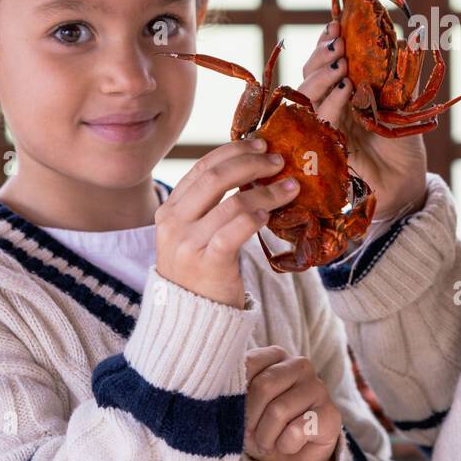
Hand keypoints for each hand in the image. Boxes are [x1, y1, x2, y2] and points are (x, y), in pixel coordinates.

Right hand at [154, 139, 300, 307]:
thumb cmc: (203, 270)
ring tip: (291, 188)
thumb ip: (213, 205)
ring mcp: (187, 243)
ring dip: (266, 191)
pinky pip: (233, 232)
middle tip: (278, 160)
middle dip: (251, 163)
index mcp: (170, 209)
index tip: (260, 143)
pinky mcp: (206, 263)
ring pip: (232, 203)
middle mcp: (173, 222)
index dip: (233, 151)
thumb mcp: (196, 232)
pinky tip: (270, 215)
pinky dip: (255, 217)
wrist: (193, 317)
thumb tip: (254, 170)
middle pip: (215, 177)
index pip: (202, 166)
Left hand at [244, 346, 342, 460]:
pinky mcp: (331, 413)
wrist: (290, 456)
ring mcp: (318, 387)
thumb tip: (226, 394)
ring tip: (267, 442)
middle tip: (251, 434)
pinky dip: (285, 445)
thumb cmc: (262, 424)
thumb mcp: (244, 406)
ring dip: (266, 437)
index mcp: (276, 356)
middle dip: (250, 419)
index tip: (236, 411)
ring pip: (278, 411)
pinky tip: (289, 444)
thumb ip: (237, 391)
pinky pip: (297, 431)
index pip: (249, 363)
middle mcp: (300, 365)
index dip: (236, 394)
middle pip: (263, 387)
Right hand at [295, 20, 427, 218]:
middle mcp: (330, 105)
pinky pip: (321, 119)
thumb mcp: (405, 101)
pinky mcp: (327, 145)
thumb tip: (408, 36)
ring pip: (307, 95)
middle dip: (321, 55)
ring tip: (341, 64)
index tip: (335, 25)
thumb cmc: (403, 143)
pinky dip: (332, 100)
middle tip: (338, 44)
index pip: (325, 62)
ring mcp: (326, 125)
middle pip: (309, 74)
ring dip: (322, 75)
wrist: (406, 180)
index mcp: (344, 91)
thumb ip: (402, 73)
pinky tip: (346, 88)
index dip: (326, 42)